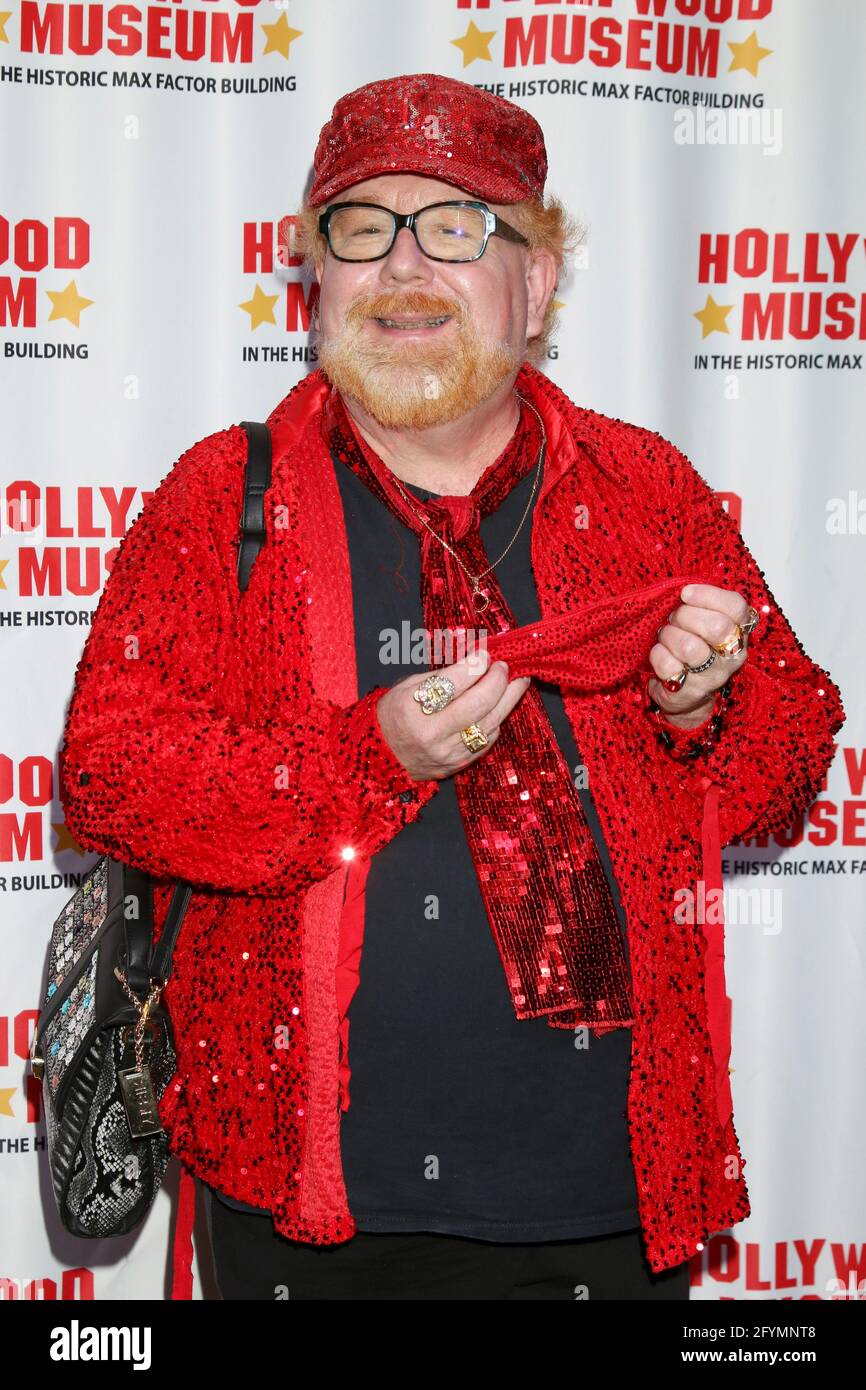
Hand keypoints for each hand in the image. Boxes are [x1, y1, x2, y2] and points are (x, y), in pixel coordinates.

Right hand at [376, 648, 531, 779]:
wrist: (381, 758)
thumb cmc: (393, 716)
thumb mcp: (408, 688)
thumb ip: (442, 676)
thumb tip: (476, 662)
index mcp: (414, 709)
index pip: (453, 682)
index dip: (474, 665)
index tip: (485, 654)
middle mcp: (433, 733)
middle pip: (478, 703)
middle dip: (497, 680)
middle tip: (504, 666)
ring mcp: (449, 751)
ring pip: (490, 722)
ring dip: (509, 699)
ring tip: (518, 681)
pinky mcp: (460, 763)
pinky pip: (488, 738)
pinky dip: (497, 718)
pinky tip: (500, 705)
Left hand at [648, 583, 750, 727]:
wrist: (686, 693)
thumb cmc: (693, 645)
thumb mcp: (703, 620)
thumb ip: (701, 604)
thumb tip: (683, 591)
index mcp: (740, 630)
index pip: (736, 607)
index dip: (708, 596)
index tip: (685, 593)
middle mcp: (733, 654)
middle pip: (716, 626)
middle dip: (685, 616)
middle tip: (674, 618)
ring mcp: (714, 676)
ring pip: (689, 646)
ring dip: (669, 636)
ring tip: (666, 637)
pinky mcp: (691, 692)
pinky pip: (668, 665)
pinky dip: (657, 655)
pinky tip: (661, 655)